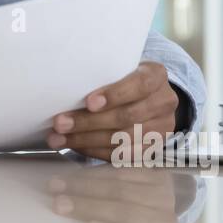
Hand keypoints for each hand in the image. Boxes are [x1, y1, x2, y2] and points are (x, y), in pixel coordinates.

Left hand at [45, 61, 178, 162]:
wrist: (149, 97)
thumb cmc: (124, 78)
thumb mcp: (120, 68)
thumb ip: (102, 75)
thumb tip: (64, 88)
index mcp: (156, 75)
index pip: (139, 85)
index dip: (114, 95)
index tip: (89, 102)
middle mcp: (164, 102)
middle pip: (126, 116)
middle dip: (89, 122)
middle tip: (60, 123)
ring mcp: (161, 128)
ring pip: (122, 139)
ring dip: (86, 140)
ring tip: (58, 138)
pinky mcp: (153, 148)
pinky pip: (122, 155)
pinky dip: (95, 152)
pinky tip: (75, 147)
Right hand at [46, 167, 179, 222]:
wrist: (159, 211)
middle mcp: (163, 221)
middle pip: (123, 210)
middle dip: (87, 206)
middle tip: (58, 203)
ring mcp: (161, 194)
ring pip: (119, 186)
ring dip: (84, 185)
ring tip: (58, 185)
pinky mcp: (154, 172)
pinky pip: (119, 169)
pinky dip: (94, 172)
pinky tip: (75, 174)